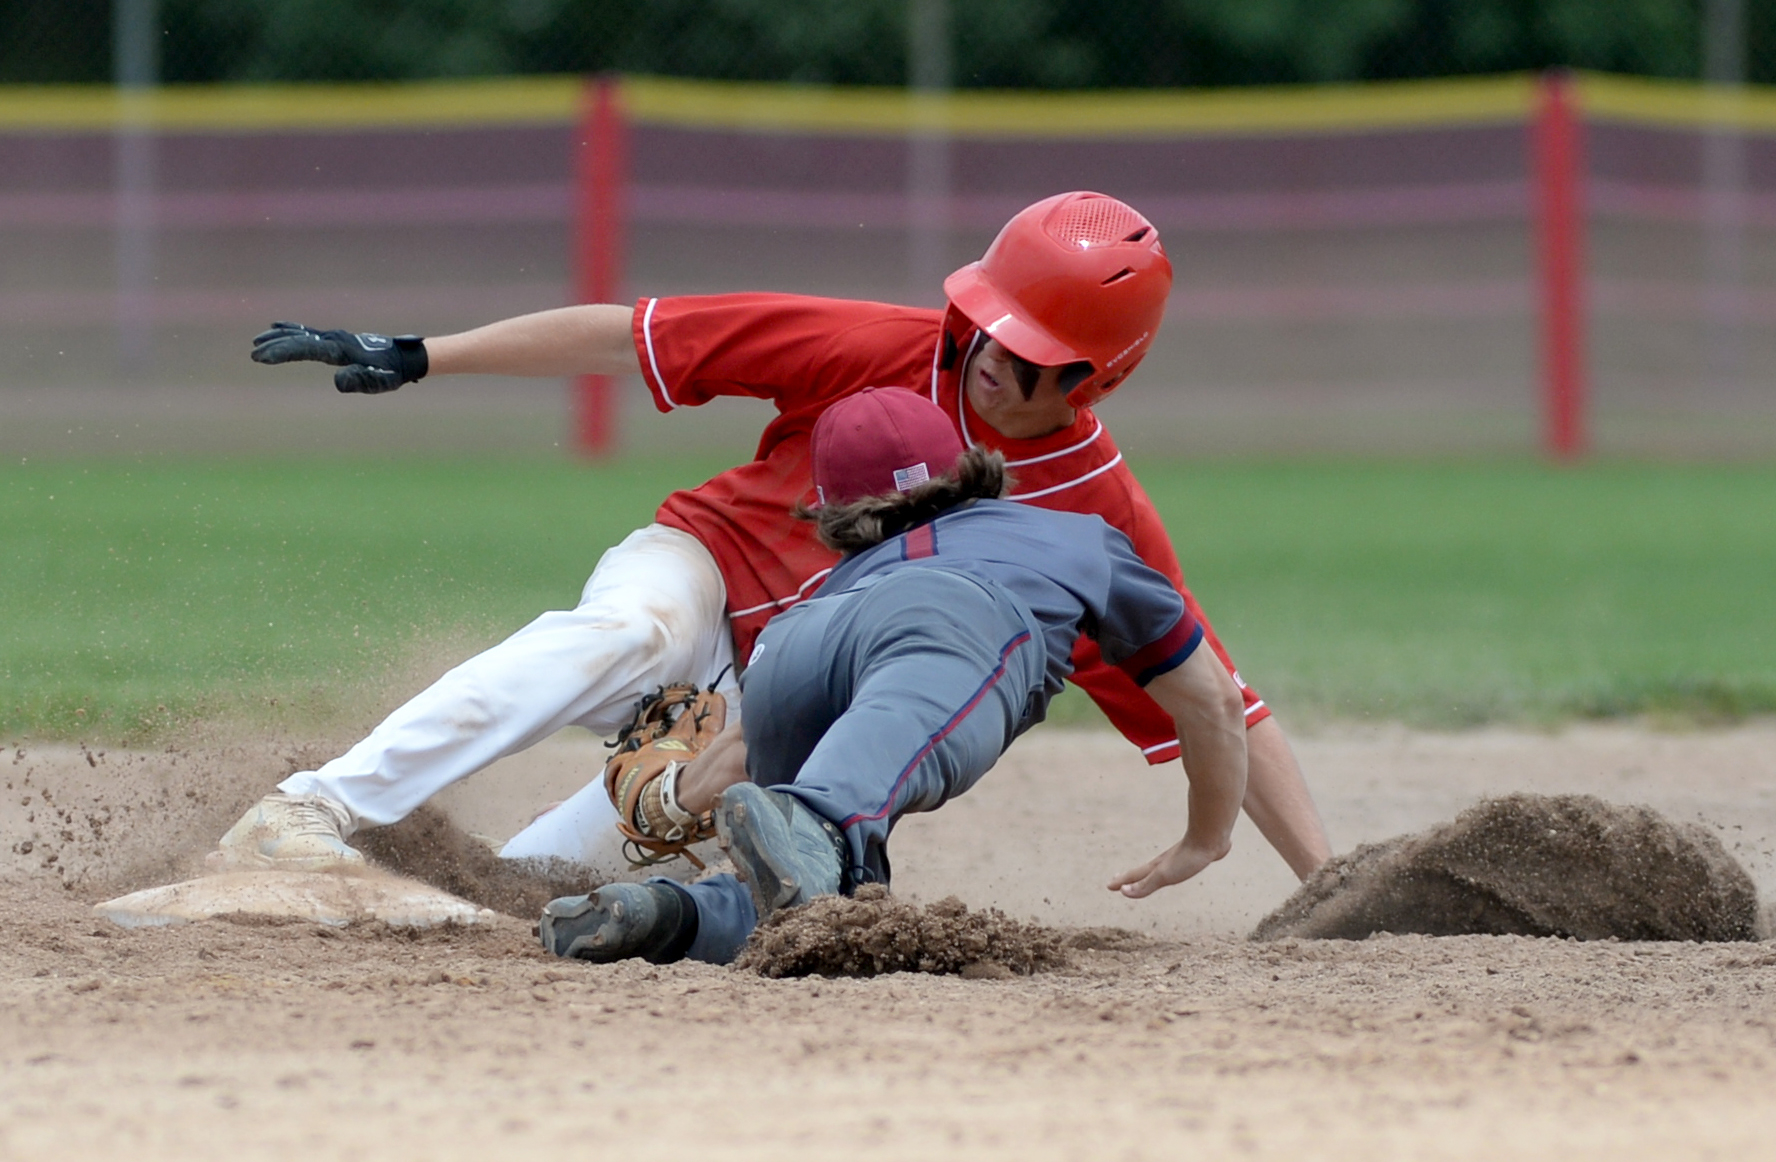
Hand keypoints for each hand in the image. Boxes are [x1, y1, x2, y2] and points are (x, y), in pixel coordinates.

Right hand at [251, 322, 428, 393]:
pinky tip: (276, 328)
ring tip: (257, 342)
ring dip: (278, 337)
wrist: (403, 358)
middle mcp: (334, 338)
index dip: (282, 352)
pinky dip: (290, 330)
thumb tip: (337, 380)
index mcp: (340, 349)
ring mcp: (334, 336)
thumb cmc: (390, 373)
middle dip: (275, 346)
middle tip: (253, 354)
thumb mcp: (378, 382)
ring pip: (300, 333)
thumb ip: (359, 381)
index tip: (262, 357)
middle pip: (298, 339)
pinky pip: (307, 332)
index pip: (305, 349)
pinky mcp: (335, 339)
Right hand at [1107, 836, 1229, 899]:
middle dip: (1130, 878)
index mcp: (1156, 867)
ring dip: (1149, 874)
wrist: (1211, 837)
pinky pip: (1177, 865)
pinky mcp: (1193, 857)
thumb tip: (1123, 892)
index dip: (1121, 883)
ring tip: (1146, 876)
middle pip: (1143, 872)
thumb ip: (1145, 884)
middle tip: (1119, 881)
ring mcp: (1178, 859)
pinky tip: (1177, 867)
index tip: (1109, 887)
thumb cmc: (1187, 858)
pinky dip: (1170, 869)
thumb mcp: (1164, 875)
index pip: (1134, 877)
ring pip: (1160, 868)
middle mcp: (1164, 862)